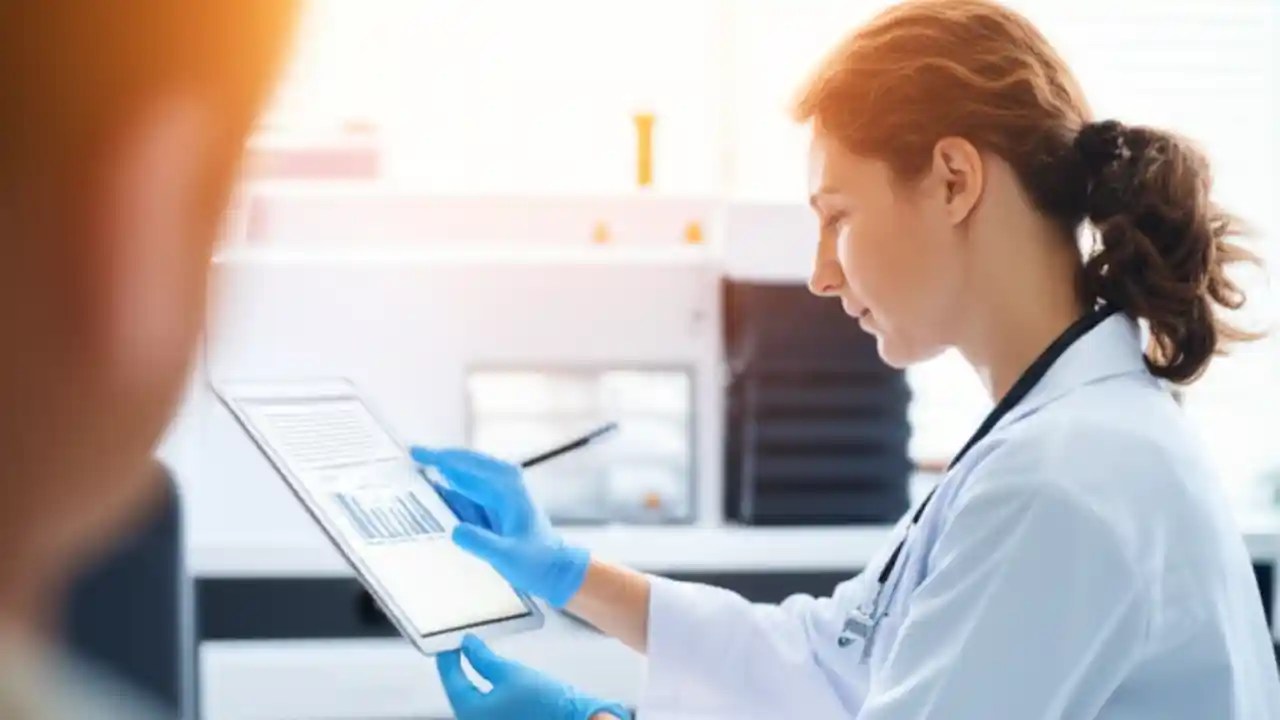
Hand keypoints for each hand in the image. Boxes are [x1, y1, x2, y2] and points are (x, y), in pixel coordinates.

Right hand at [411, 447, 588, 607]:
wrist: (555, 571)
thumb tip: (455, 530)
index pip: (468, 466)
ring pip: (464, 477)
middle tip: (409, 458)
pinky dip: (449, 491)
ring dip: (441, 475)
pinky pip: (466, 493)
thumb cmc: (537, 562)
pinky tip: (432, 497)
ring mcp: (498, 494)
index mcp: (507, 487)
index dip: (441, 457)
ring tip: (412, 476)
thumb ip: (482, 544)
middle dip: (438, 460)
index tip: (417, 453)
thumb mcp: (508, 556)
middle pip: (464, 465)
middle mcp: (502, 484)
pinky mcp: (494, 507)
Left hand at [437, 635, 628, 719]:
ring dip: (471, 677)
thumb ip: (482, 658)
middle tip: (459, 646)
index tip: (447, 642)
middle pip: (460, 692)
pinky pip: (487, 704)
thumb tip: (466, 644)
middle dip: (458, 668)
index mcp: (471, 713)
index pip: (452, 681)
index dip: (448, 659)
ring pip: (473, 699)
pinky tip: (491, 675)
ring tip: (474, 656)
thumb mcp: (509, 672)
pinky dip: (484, 687)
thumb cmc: (543, 702)